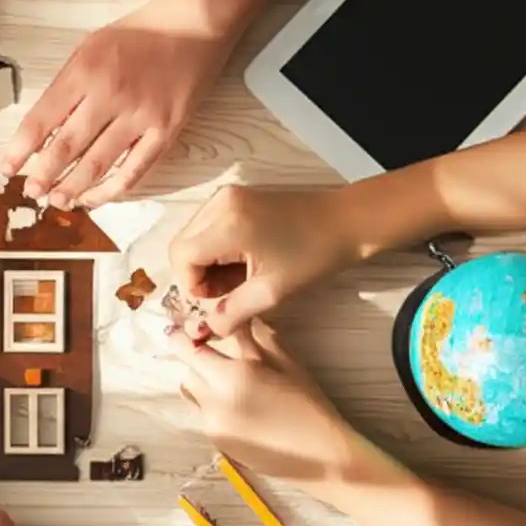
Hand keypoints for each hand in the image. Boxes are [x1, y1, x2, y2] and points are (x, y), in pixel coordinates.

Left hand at [1, 0, 237, 208]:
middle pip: (67, 147)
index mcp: (85, 71)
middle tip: (32, 192)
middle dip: (44, 176)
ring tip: (57, 200)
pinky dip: (110, 190)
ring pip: (98, 165)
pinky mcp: (166, 132)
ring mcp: (141, 116)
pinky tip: (93, 198)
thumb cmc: (135, 38)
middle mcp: (111, 94)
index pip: (42, 119)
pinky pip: (134, 171)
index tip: (6, 168)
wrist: (192, 26)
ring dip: (73, 188)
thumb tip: (41, 134)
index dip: (20, 149)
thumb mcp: (89, 49)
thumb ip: (66, 88)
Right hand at [169, 185, 359, 336]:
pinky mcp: (233, 197)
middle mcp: (219, 204)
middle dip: (197, 275)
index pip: (180, 257)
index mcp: (227, 224)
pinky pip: (206, 227)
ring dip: (205, 263)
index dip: (192, 285)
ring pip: (191, 237)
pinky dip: (215, 248)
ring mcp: (225, 196)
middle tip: (229, 291)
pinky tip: (240, 260)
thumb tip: (207, 329)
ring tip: (238, 276)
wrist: (345, 222)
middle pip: (181, 246)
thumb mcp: (271, 292)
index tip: (218, 300)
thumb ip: (232, 313)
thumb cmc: (314, 255)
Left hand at [174, 321, 374, 482]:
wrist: (319, 455)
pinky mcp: (215, 441)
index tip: (192, 331)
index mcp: (234, 375)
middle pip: (187, 369)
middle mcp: (214, 400)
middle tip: (217, 356)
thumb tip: (235, 317)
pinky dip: (211, 404)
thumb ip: (255, 338)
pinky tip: (237, 407)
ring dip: (202, 382)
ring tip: (228, 383)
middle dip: (197, 360)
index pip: (188, 348)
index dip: (184, 337)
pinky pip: (201, 413)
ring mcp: (212, 423)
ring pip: (191, 392)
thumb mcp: (286, 363)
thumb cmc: (308, 405)